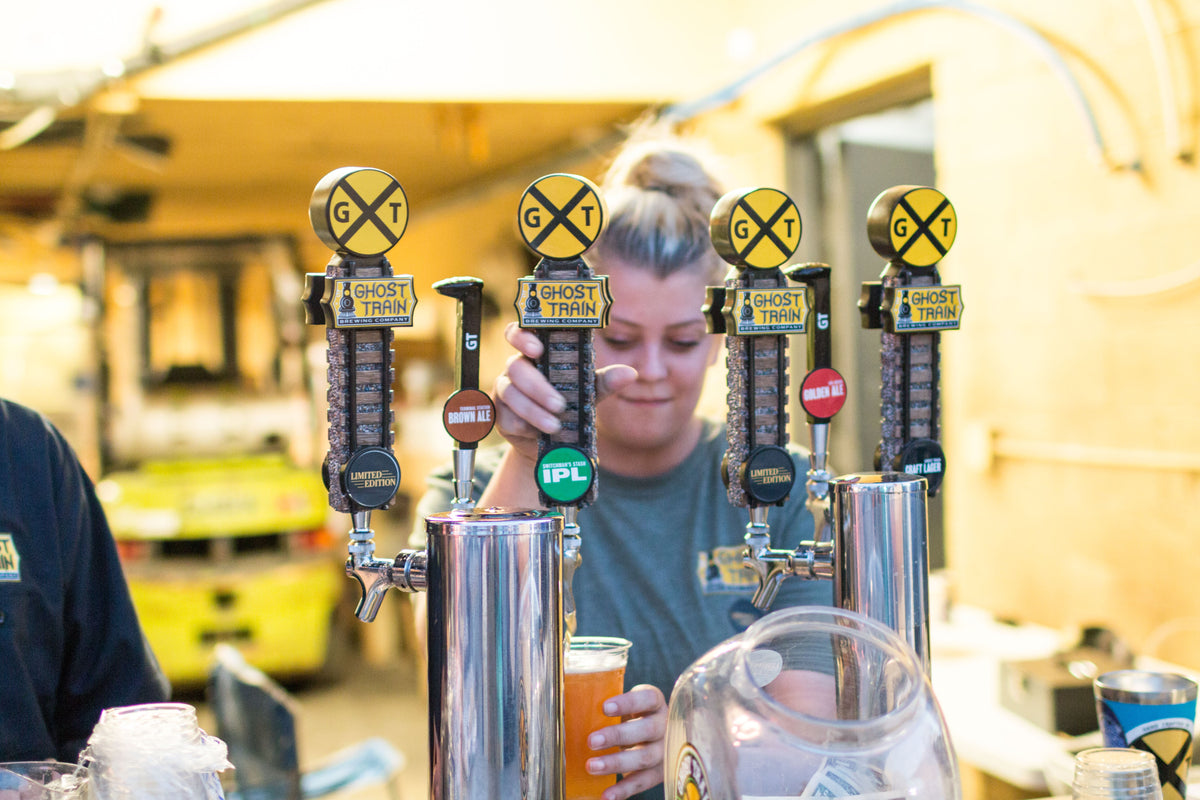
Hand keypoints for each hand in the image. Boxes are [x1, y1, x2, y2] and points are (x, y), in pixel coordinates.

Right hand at [490, 322, 635, 461]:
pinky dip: (525, 426)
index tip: (537, 349)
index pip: (518, 333)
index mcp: (536, 354)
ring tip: (555, 425)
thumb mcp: (589, 393)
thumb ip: (605, 381)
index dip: (522, 336)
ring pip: (510, 393)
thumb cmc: (571, 406)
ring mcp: (505, 391)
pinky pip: (507, 418)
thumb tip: (630, 373)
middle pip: (515, 367)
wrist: (554, 442)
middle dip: (537, 386)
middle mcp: (517, 368)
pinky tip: (539, 434)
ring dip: (533, 410)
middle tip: (559, 404)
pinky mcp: (501, 415)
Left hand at [585, 684, 667, 799]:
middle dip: (617, 736)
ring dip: (616, 763)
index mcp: (655, 703)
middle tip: (591, 741)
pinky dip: (623, 790)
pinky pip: (643, 782)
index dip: (628, 702)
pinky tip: (606, 795)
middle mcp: (665, 726)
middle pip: (646, 730)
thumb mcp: (626, 707)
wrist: (655, 737)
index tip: (604, 707)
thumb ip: (609, 709)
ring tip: (591, 766)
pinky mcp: (660, 773)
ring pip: (644, 758)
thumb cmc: (632, 717)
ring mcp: (665, 751)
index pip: (647, 699)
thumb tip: (573, 712)